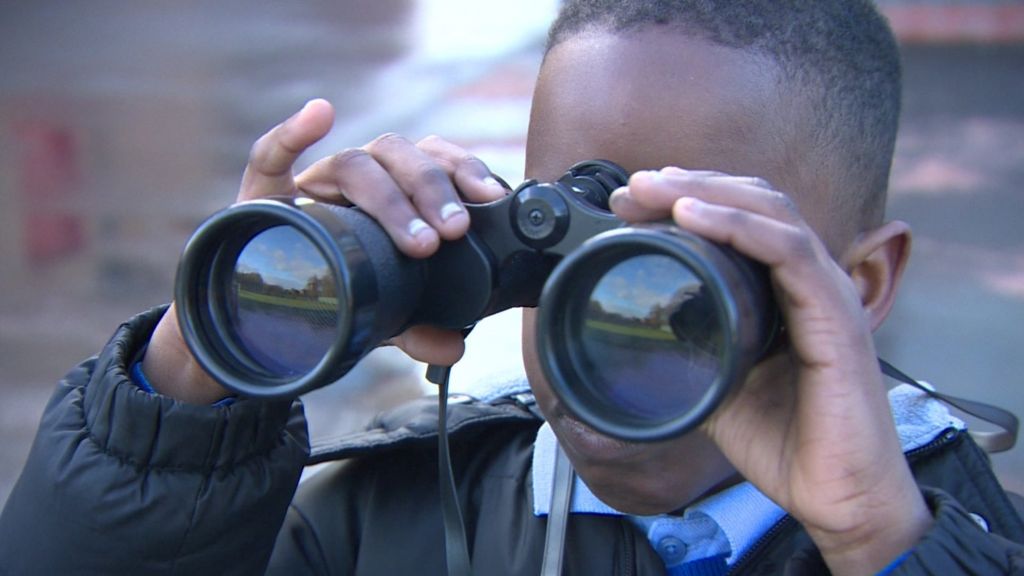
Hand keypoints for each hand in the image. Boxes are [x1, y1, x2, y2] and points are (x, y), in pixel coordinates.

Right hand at [143, 99, 505, 402]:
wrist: (266, 307)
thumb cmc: (337, 291)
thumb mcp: (384, 316)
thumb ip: (417, 327)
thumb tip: (454, 347)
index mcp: (397, 191)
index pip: (435, 159)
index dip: (465, 170)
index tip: (492, 197)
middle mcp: (360, 178)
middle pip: (399, 156)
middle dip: (432, 190)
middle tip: (452, 232)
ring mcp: (313, 182)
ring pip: (355, 162)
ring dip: (389, 193)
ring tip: (416, 237)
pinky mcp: (266, 193)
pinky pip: (271, 154)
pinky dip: (292, 131)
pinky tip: (320, 114)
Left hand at [609, 168, 926, 574]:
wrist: (836, 498)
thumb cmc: (788, 443)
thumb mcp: (719, 385)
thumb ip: (695, 349)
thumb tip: (646, 330)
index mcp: (786, 292)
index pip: (743, 220)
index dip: (690, 200)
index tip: (631, 204)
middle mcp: (810, 281)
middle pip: (754, 202)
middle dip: (691, 184)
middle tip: (633, 186)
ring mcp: (827, 294)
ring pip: (771, 212)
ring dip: (707, 192)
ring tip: (655, 187)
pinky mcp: (837, 316)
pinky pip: (790, 252)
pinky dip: (739, 226)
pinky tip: (693, 215)